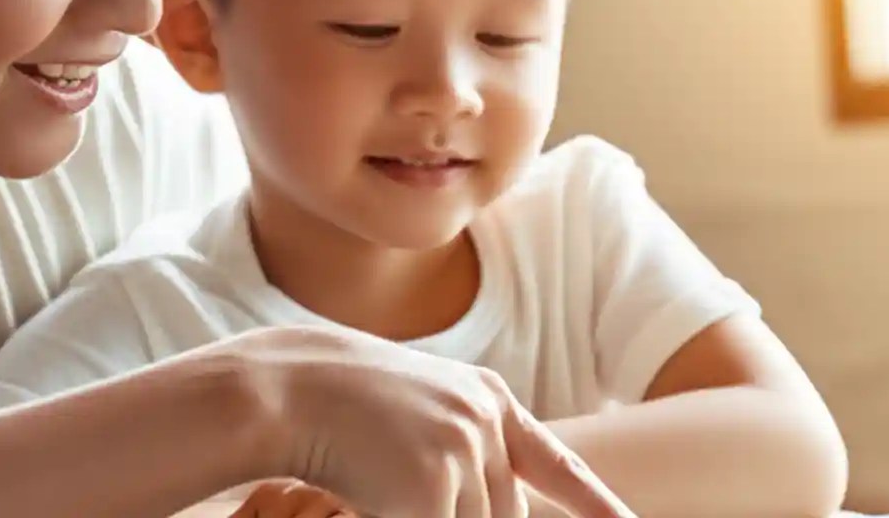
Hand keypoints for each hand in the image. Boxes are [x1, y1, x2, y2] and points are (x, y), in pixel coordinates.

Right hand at [221, 326, 635, 517]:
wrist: (290, 384)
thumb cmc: (348, 402)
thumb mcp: (423, 413)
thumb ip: (468, 450)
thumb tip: (501, 510)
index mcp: (491, 399)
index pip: (557, 464)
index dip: (598, 503)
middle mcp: (487, 421)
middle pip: (504, 516)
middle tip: (418, 492)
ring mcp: (462, 449)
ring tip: (385, 483)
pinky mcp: (431, 484)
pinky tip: (370, 497)